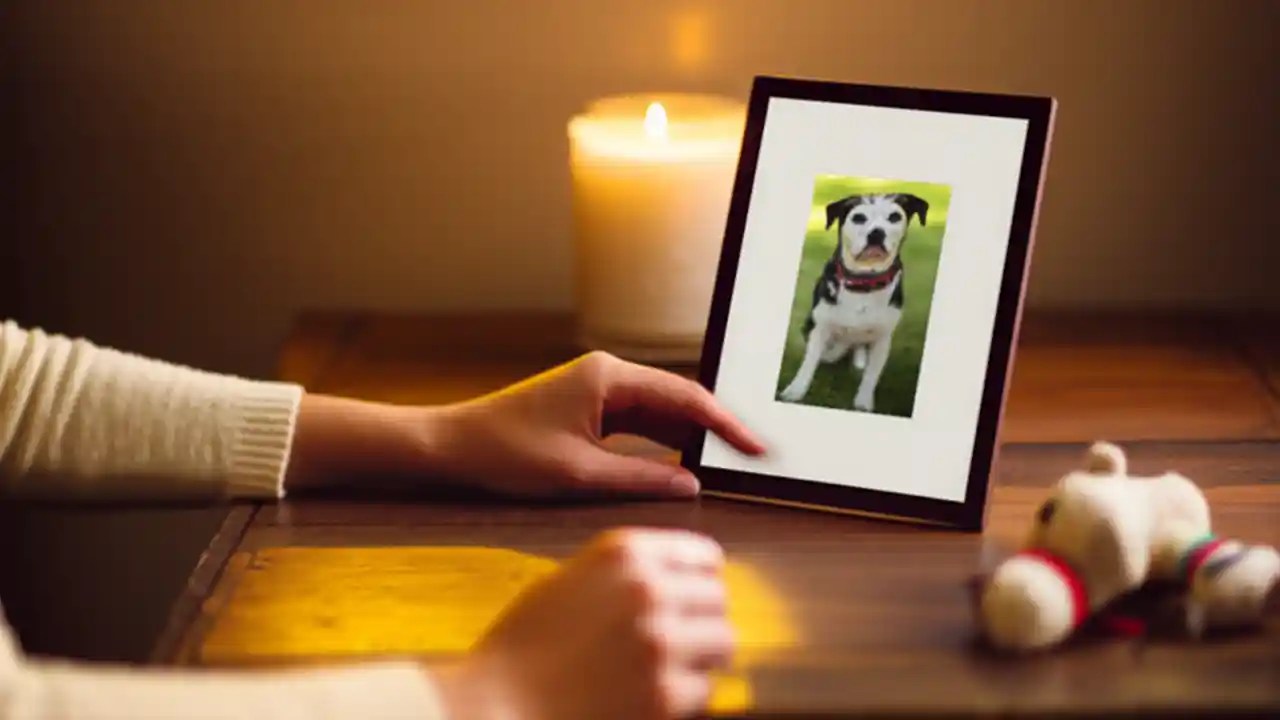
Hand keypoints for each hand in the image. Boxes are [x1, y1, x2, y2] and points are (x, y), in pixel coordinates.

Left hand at [426, 351, 765, 497]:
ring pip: (661, 411)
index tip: (755, 446)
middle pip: (678, 399)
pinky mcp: (588, 408)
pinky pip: (639, 422)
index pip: (685, 395)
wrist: (453, 447)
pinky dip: (664, 441)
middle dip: (716, 428)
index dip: (726, 423)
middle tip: (752, 456)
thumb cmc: (505, 453)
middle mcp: (607, 375)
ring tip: (728, 462)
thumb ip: (641, 477)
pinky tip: (684, 461)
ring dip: (691, 436)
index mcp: (608, 378)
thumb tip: (691, 483)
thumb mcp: (579, 474)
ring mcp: (598, 390)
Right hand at [435, 528, 733, 719]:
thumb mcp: (573, 580)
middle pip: (719, 599)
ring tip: (667, 669)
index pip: (703, 556)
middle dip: (702, 620)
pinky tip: (647, 696)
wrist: (497, 702)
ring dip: (700, 658)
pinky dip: (683, 697)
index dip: (701, 580)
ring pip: (722, 643)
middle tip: (680, 641)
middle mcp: (648, 589)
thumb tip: (686, 583)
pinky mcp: (664, 694)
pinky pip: (704, 690)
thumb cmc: (524, 647)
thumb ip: (629, 574)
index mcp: (624, 552)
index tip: (696, 596)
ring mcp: (660, 642)